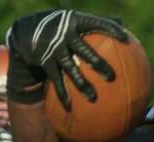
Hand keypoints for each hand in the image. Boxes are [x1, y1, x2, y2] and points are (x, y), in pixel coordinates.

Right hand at [6, 9, 127, 108]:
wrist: (29, 30)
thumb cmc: (61, 26)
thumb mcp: (76, 21)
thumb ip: (97, 24)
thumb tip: (123, 27)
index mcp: (76, 21)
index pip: (97, 23)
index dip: (111, 29)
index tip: (125, 38)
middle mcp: (65, 34)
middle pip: (85, 51)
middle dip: (98, 64)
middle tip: (111, 77)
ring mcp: (55, 49)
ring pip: (71, 69)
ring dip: (82, 84)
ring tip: (93, 98)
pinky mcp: (45, 61)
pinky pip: (56, 81)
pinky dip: (62, 95)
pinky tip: (70, 108)